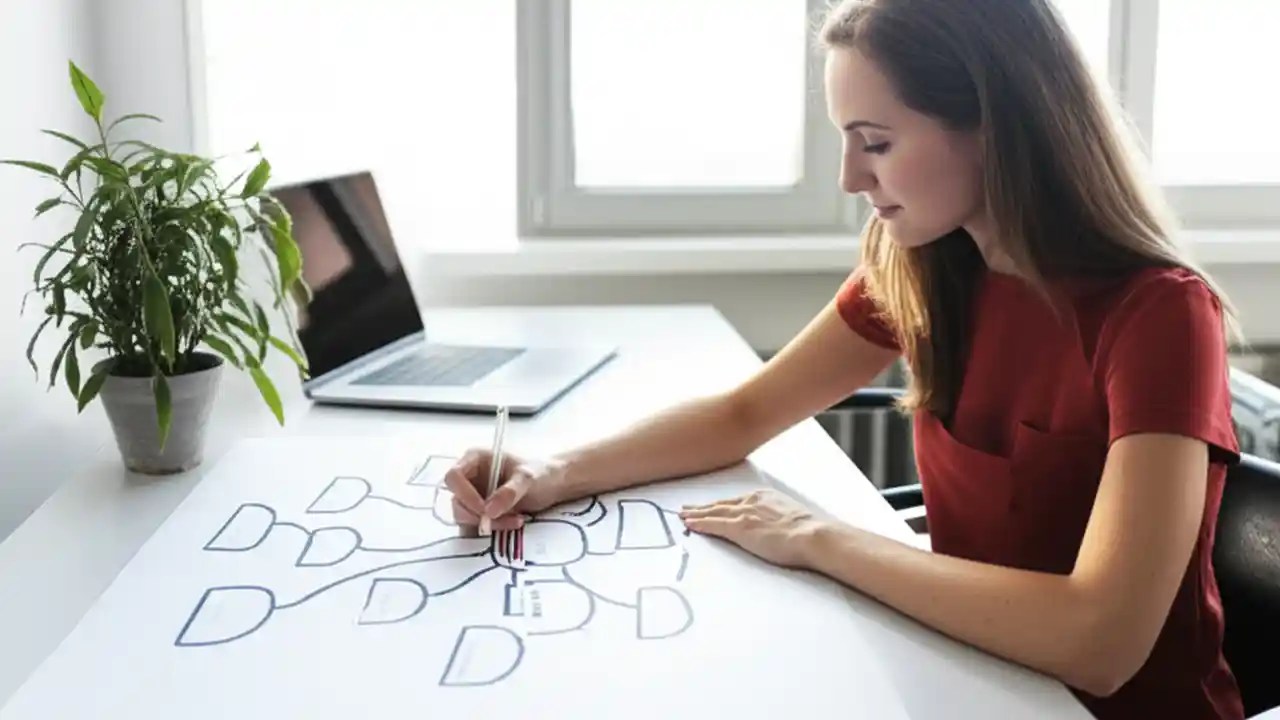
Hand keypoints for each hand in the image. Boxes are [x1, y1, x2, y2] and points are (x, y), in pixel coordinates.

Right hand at [443, 448, 566, 531]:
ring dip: (488, 524)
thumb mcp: (528, 478)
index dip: (464, 494)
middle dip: (477, 515)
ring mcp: (474, 495)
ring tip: (515, 520)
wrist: (554, 484)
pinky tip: (514, 522)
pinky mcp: (481, 512)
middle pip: (457, 501)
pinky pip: (477, 525)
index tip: (484, 509)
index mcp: (475, 459)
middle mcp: (470, 477)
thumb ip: (509, 492)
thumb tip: (489, 510)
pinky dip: (493, 528)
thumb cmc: (540, 472)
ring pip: (465, 516)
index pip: (454, 477)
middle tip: (502, 519)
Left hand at [679, 489, 825, 568]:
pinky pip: (714, 524)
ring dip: (696, 514)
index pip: (736, 501)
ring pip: (714, 512)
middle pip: (721, 504)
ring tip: (683, 516)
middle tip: (687, 508)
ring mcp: (745, 513)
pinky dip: (700, 523)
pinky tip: (690, 524)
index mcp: (765, 497)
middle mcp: (752, 501)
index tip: (711, 506)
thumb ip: (778, 518)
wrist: (812, 535)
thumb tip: (778, 527)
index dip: (721, 504)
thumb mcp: (791, 517)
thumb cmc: (808, 531)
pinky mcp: (740, 528)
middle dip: (703, 507)